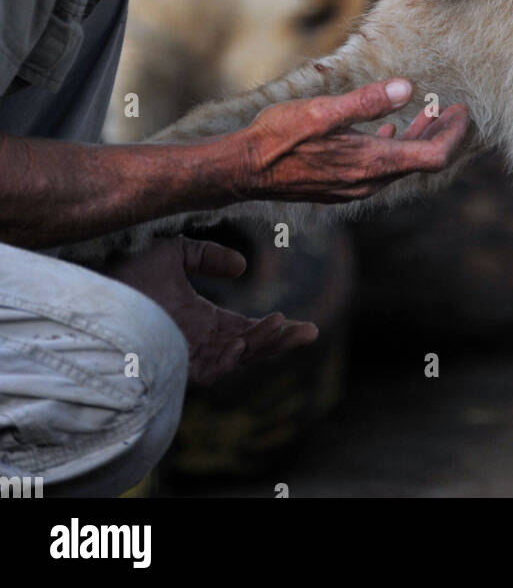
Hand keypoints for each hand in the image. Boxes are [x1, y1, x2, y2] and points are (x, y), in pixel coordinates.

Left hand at [104, 235, 317, 386]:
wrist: (90, 293)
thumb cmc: (125, 275)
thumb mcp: (174, 254)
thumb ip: (206, 256)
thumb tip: (243, 268)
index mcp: (202, 322)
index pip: (246, 331)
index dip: (274, 329)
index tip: (302, 324)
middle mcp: (198, 343)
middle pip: (249, 349)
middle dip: (279, 342)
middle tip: (310, 332)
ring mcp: (185, 354)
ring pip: (232, 359)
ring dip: (259, 345)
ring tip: (280, 324)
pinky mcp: (172, 362)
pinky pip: (205, 368)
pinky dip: (227, 357)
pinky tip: (243, 339)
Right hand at [236, 78, 468, 203]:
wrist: (243, 171)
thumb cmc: (279, 138)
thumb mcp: (323, 111)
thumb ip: (366, 102)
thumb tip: (407, 88)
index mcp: (371, 164)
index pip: (432, 157)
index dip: (453, 135)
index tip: (463, 111)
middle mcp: (368, 182)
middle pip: (420, 162)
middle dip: (441, 135)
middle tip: (455, 110)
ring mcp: (354, 187)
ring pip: (400, 165)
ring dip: (417, 139)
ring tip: (428, 114)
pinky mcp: (340, 186)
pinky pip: (380, 169)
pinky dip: (393, 147)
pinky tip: (387, 131)